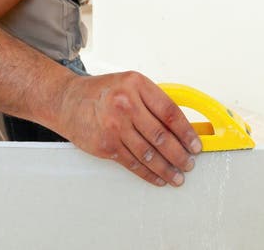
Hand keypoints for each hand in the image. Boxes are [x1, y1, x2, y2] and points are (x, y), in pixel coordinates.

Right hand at [56, 71, 201, 186]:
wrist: (68, 101)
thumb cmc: (102, 92)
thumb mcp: (129, 85)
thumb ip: (152, 101)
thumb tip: (180, 128)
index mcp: (137, 85)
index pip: (170, 112)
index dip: (186, 132)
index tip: (196, 145)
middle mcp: (125, 104)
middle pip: (161, 136)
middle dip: (180, 154)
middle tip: (189, 164)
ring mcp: (114, 126)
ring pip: (149, 153)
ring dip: (167, 168)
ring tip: (178, 176)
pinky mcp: (106, 145)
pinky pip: (133, 163)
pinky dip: (148, 174)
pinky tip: (158, 178)